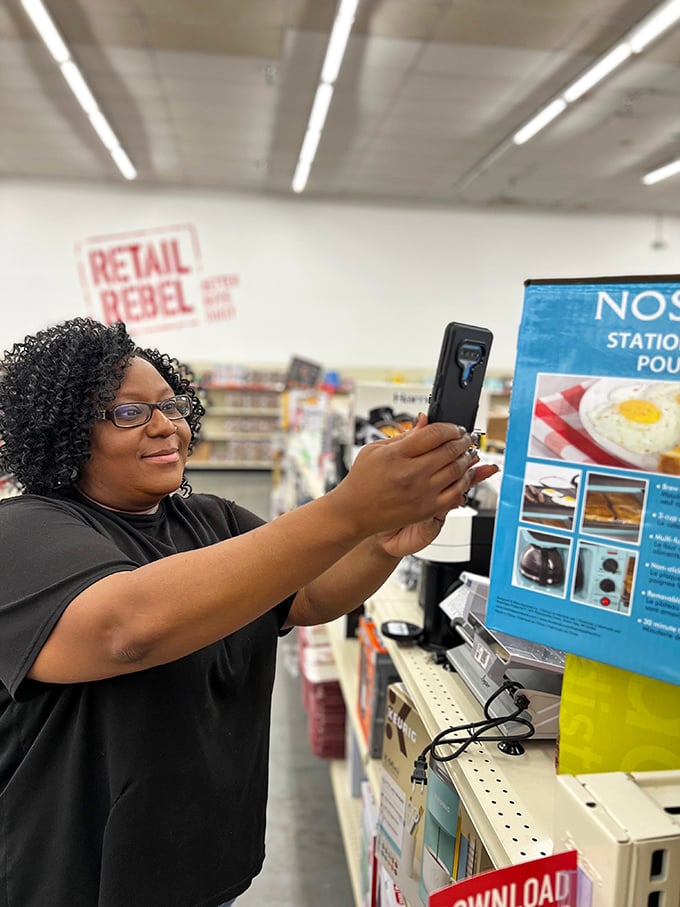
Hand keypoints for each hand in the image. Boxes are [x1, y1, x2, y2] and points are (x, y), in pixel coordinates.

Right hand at [329, 413, 497, 541]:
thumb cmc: (362, 480)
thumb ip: (405, 435)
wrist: (354, 512)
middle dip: (464, 440)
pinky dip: (465, 481)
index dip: (450, 427)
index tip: (454, 427)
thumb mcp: (375, 449)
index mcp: (396, 455)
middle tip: (466, 437)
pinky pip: (456, 492)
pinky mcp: (427, 509)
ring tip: (469, 453)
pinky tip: (464, 474)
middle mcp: (410, 474)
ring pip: (457, 470)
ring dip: (468, 458)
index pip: (434, 434)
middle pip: (450, 450)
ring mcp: (421, 493)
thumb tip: (425, 419)